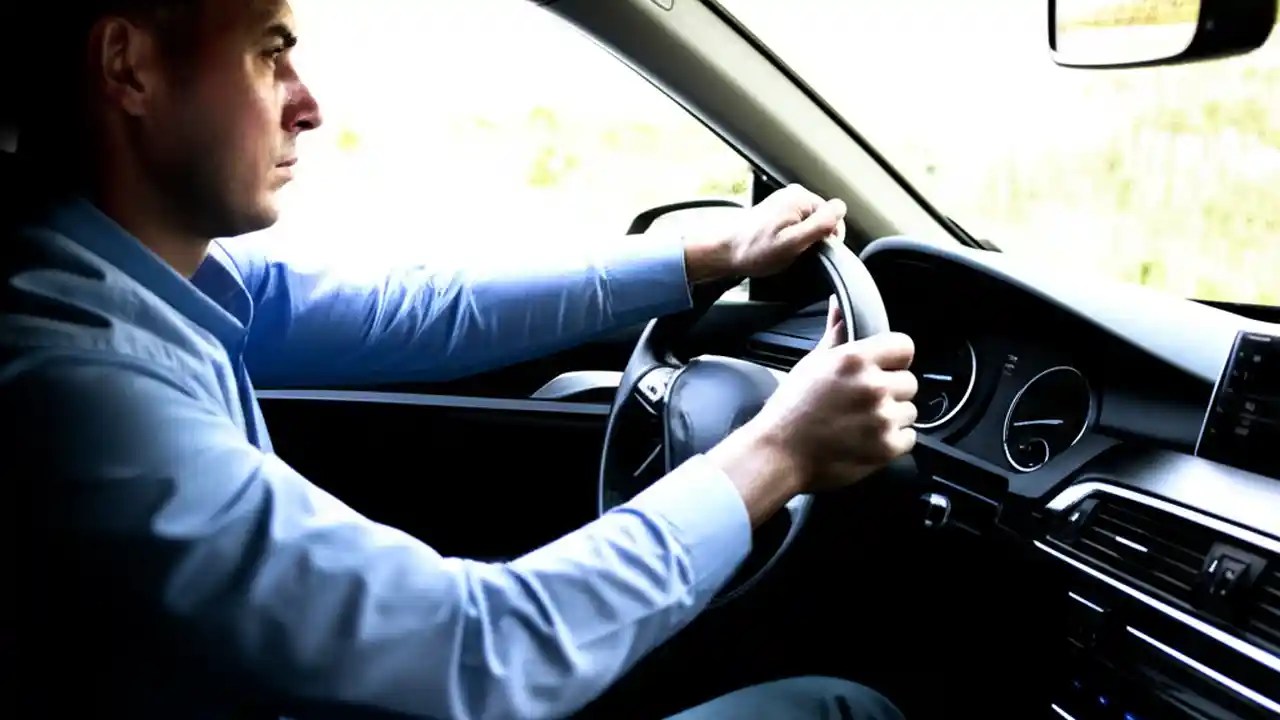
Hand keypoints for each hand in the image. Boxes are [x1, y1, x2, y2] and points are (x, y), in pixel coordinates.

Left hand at [684, 184, 847, 281]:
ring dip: (804, 239)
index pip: (836, 217)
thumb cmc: (755, 250)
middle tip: (794, 251)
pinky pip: (799, 224)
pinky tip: (779, 244)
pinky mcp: (778, 210)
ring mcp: (785, 200)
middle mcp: (795, 194)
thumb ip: (820, 225)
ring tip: (783, 248)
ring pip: (812, 224)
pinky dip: (794, 236)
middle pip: (824, 219)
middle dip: (815, 238)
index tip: (810, 250)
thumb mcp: (793, 242)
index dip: (828, 238)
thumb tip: (841, 208)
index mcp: (801, 197)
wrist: (725, 251)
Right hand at [708, 298, 917, 521]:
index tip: (884, 368)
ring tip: (861, 423)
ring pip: (909, 411)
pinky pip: (908, 438)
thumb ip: (836, 332)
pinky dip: (892, 441)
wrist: (779, 454)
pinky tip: (866, 440)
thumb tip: (839, 303)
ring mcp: (882, 418)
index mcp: (855, 360)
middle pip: (909, 382)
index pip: (905, 346)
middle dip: (891, 391)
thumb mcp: (812, 363)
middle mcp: (873, 386)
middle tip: (863, 401)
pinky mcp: (887, 447)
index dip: (895, 358)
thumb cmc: (791, 408)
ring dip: (892, 417)